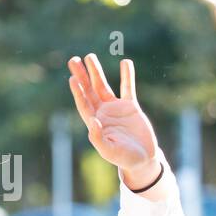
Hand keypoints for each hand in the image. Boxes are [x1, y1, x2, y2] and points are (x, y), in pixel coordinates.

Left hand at [67, 53, 159, 187]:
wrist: (143, 159)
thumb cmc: (124, 158)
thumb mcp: (109, 151)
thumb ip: (99, 138)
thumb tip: (92, 121)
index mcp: (95, 123)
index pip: (84, 104)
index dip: (78, 91)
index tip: (72, 78)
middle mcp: (102, 113)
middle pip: (89, 91)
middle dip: (82, 76)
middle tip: (73, 60)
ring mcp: (116, 108)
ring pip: (103, 86)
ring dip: (96, 72)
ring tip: (90, 56)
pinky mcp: (130, 106)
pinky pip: (128, 88)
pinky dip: (127, 76)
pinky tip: (125, 62)